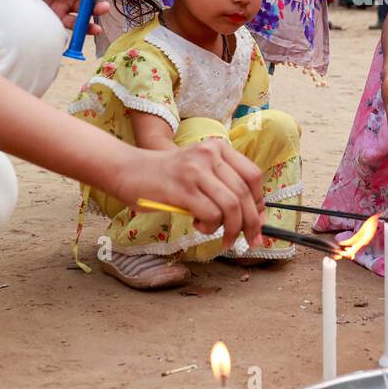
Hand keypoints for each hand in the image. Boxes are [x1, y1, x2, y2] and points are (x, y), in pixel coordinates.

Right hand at [115, 138, 263, 247]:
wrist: (128, 170)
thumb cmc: (166, 177)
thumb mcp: (199, 170)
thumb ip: (223, 184)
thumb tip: (252, 215)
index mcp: (219, 148)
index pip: (252, 176)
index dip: (259, 202)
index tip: (259, 221)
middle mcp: (210, 154)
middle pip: (244, 194)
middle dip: (252, 223)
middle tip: (252, 241)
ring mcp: (195, 170)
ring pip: (231, 206)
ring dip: (232, 229)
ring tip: (224, 239)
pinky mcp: (182, 189)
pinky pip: (211, 214)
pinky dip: (211, 227)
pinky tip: (199, 226)